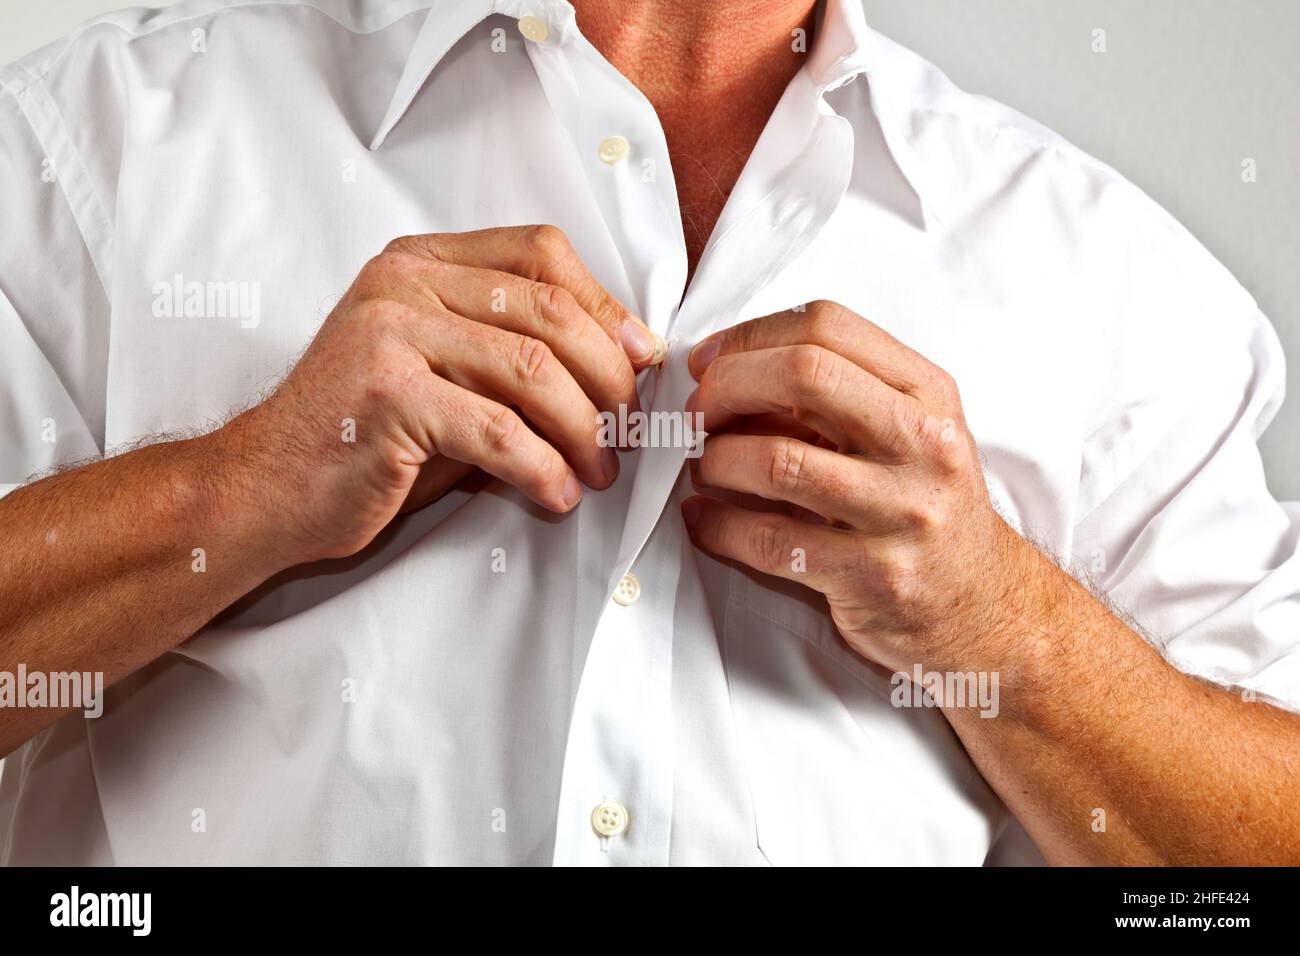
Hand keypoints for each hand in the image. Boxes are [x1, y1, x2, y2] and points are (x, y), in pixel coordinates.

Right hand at [222, 225, 660, 565]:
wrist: (266, 490)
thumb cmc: (367, 438)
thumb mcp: (445, 376)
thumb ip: (512, 355)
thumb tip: (622, 366)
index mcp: (422, 262)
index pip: (541, 253)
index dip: (606, 306)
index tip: (641, 359)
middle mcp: (404, 282)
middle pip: (550, 311)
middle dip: (608, 377)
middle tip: (628, 428)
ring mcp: (390, 332)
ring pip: (534, 371)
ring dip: (584, 430)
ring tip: (598, 469)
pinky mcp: (387, 394)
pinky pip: (499, 432)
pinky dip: (543, 470)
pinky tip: (556, 495)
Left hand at [680, 301, 1046, 674]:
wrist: (982, 608)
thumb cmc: (925, 508)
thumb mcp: (905, 433)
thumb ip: (834, 395)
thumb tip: (724, 370)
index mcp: (928, 394)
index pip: (827, 326)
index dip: (750, 335)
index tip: (709, 360)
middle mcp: (923, 444)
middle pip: (803, 374)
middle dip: (726, 386)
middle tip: (696, 414)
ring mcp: (902, 513)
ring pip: (777, 461)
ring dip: (715, 459)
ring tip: (703, 466)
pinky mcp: (871, 576)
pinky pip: (767, 540)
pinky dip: (716, 525)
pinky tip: (703, 517)